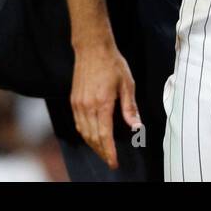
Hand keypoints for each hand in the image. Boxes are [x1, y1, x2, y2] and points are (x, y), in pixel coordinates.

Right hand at [70, 40, 140, 169]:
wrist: (92, 48)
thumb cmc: (112, 64)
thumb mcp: (127, 84)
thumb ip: (130, 107)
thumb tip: (136, 126)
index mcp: (102, 103)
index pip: (104, 135)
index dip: (109, 151)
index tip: (114, 162)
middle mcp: (87, 106)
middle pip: (93, 137)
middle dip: (102, 151)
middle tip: (110, 160)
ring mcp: (78, 104)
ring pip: (84, 132)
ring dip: (93, 145)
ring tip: (103, 151)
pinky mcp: (74, 100)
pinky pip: (78, 123)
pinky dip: (85, 134)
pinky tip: (92, 136)